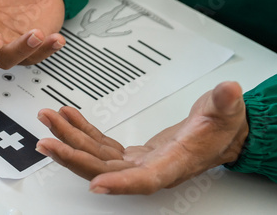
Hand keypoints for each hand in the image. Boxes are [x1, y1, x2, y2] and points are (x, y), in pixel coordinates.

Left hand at [36, 81, 249, 193]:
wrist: (224, 132)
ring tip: (48, 119)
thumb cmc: (224, 126)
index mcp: (175, 163)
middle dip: (73, 156)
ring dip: (69, 139)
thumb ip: (225, 103)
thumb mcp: (227, 111)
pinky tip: (67, 117)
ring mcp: (140, 162)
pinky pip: (100, 145)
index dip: (120, 184)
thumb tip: (230, 91)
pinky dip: (81, 131)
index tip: (95, 185)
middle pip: (106, 170)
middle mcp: (153, 167)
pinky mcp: (133, 154)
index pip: (145, 179)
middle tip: (46, 141)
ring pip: (96, 157)